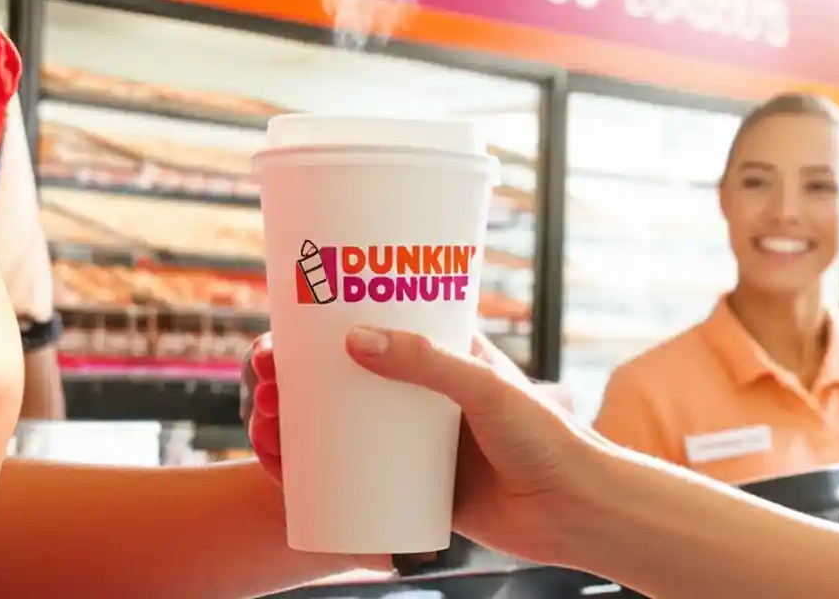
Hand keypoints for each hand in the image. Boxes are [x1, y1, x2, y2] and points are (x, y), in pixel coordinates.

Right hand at [244, 327, 594, 565]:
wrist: (575, 511)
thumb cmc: (545, 436)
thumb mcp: (483, 386)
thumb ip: (426, 361)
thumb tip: (354, 339)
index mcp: (443, 354)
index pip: (372, 327)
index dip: (321, 329)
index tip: (282, 335)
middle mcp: (424, 395)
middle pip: (343, 380)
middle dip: (294, 382)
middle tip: (262, 386)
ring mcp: (417, 443)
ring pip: (342, 429)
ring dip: (295, 427)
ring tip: (263, 427)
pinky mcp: (417, 488)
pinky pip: (357, 479)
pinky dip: (318, 475)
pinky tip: (283, 472)